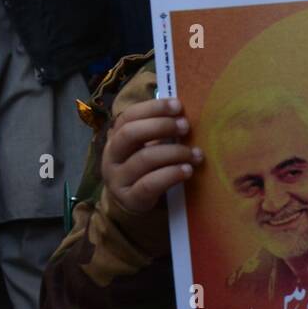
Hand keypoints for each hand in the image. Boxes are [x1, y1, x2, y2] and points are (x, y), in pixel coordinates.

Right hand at [101, 97, 202, 214]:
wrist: (131, 202)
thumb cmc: (145, 168)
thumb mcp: (146, 146)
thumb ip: (159, 131)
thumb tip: (183, 113)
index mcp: (116, 137)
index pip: (129, 116)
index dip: (153, 108)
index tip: (178, 105)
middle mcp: (111, 156)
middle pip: (130, 134)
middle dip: (161, 126)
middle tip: (186, 126)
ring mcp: (117, 179)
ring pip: (144, 159)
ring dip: (175, 152)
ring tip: (196, 153)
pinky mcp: (130, 199)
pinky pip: (150, 184)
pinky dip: (172, 174)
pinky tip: (188, 170)